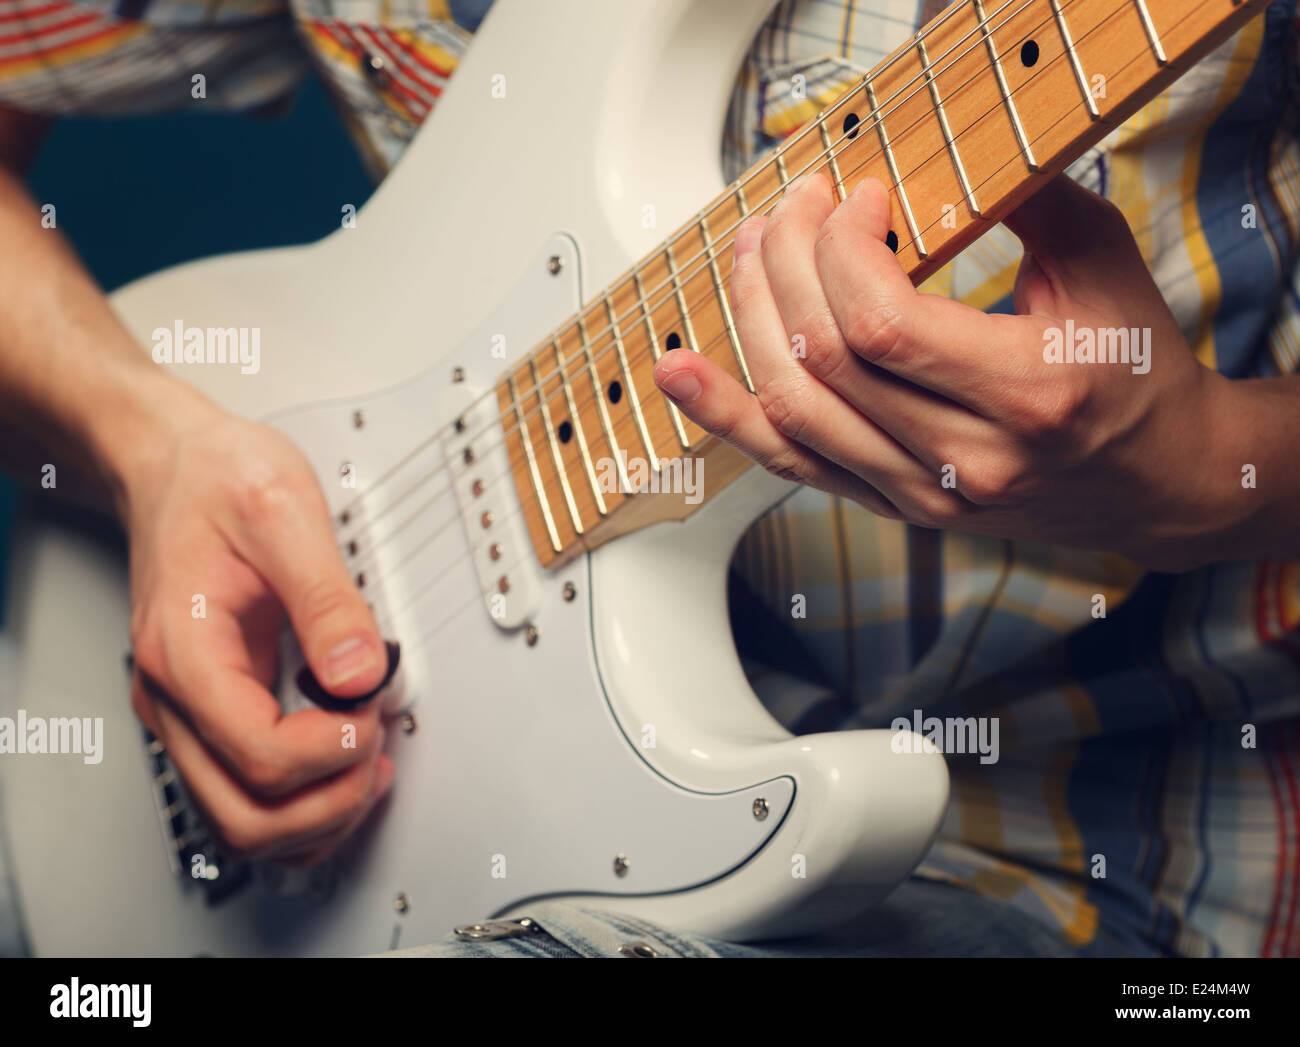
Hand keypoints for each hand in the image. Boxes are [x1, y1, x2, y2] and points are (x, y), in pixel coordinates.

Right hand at [118, 387, 393, 866]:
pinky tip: (340, 773)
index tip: (370, 713)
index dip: (330, 750)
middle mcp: (175, 695)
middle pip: (244, 815)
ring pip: (240, 820)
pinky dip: (297, 804)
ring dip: (313, 817)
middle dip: (327, 803)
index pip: (258, 753)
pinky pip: (245, 791)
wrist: (173, 464)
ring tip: (367, 770)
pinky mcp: (209, 709)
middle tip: (376, 752)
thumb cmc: (216, 480)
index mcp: (186, 651)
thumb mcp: (285, 515)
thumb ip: (328, 599)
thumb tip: (362, 671)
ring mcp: (188, 709)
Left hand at [654, 172, 1249, 571]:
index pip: (883, 324)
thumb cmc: (1134, 372)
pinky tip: (679, 372)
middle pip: (826, 359)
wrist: (1152, 482)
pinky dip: (727, 413)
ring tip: (745, 253)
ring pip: (793, 410)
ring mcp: (922, 495)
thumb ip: (1029, 201)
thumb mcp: (1106, 268)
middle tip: (791, 207)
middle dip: (787, 263)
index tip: (860, 199)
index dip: (844, 249)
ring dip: (750, 319)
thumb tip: (942, 148)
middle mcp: (967, 459)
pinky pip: (789, 463)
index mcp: (1029, 395)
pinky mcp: (893, 507)